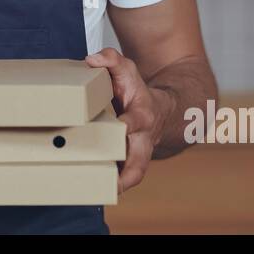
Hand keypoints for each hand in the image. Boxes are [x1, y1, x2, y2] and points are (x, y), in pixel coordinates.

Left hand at [84, 47, 168, 193]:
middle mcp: (142, 138)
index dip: (127, 125)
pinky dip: (113, 186)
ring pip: (134, 174)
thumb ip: (111, 60)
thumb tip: (91, 60)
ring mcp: (139, 152)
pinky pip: (125, 178)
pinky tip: (92, 191)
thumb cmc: (137, 91)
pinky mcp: (132, 161)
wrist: (162, 110)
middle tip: (110, 182)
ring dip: (119, 185)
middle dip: (127, 170)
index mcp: (142, 115)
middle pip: (139, 160)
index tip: (119, 128)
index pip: (135, 121)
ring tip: (96, 193)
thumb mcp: (127, 70)